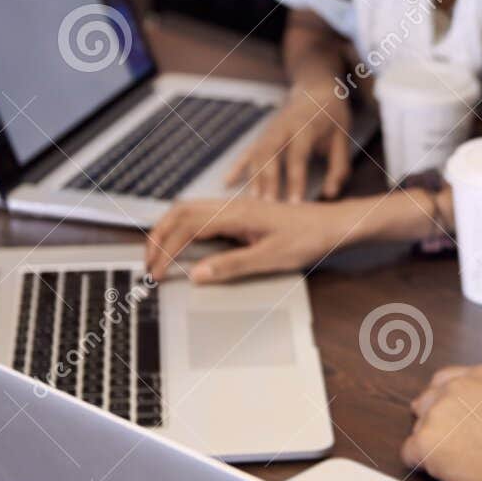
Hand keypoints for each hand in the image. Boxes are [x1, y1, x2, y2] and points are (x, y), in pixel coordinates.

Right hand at [144, 196, 355, 282]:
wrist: (333, 225)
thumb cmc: (309, 239)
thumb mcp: (271, 258)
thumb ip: (231, 266)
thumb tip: (196, 275)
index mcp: (235, 214)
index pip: (186, 227)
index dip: (165, 250)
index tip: (156, 273)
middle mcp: (232, 206)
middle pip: (180, 212)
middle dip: (157, 237)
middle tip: (147, 265)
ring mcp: (236, 207)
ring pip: (189, 210)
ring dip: (169, 230)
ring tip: (158, 255)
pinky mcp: (242, 213)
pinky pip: (203, 215)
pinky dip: (184, 228)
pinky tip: (184, 243)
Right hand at [225, 79, 352, 201]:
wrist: (316, 89)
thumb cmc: (333, 117)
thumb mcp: (343, 138)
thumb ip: (338, 167)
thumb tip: (330, 194)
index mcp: (306, 126)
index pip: (298, 155)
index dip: (295, 179)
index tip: (295, 202)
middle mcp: (284, 127)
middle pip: (270, 154)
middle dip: (268, 180)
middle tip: (269, 206)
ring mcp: (270, 129)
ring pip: (257, 154)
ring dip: (254, 177)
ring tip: (254, 202)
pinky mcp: (263, 134)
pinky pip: (248, 151)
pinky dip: (237, 166)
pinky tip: (227, 182)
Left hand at [403, 366, 481, 480]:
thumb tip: (481, 416)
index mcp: (479, 376)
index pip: (444, 381)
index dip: (445, 404)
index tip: (450, 419)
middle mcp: (455, 387)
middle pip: (426, 403)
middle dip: (436, 423)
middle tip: (453, 447)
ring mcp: (438, 412)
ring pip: (418, 429)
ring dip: (432, 445)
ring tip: (459, 463)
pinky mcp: (427, 440)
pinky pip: (408, 454)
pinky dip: (422, 466)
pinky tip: (446, 473)